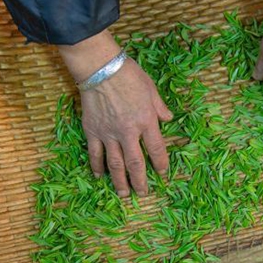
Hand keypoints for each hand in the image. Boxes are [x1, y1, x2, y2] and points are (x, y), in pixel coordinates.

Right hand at [58, 31, 172, 197]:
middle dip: (140, 181)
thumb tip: (169, 118)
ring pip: (115, 164)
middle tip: (143, 193)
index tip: (163, 175)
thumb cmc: (129, 74)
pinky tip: (99, 176)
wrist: (100, 67)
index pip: (157, 150)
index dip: (161, 165)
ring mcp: (109, 133)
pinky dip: (97, 166)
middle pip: (136, 163)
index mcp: (146, 121)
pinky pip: (95, 154)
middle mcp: (128, 132)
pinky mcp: (93, 131)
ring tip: (124, 194)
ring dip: (120, 181)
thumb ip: (160, 107)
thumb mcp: (151, 89)